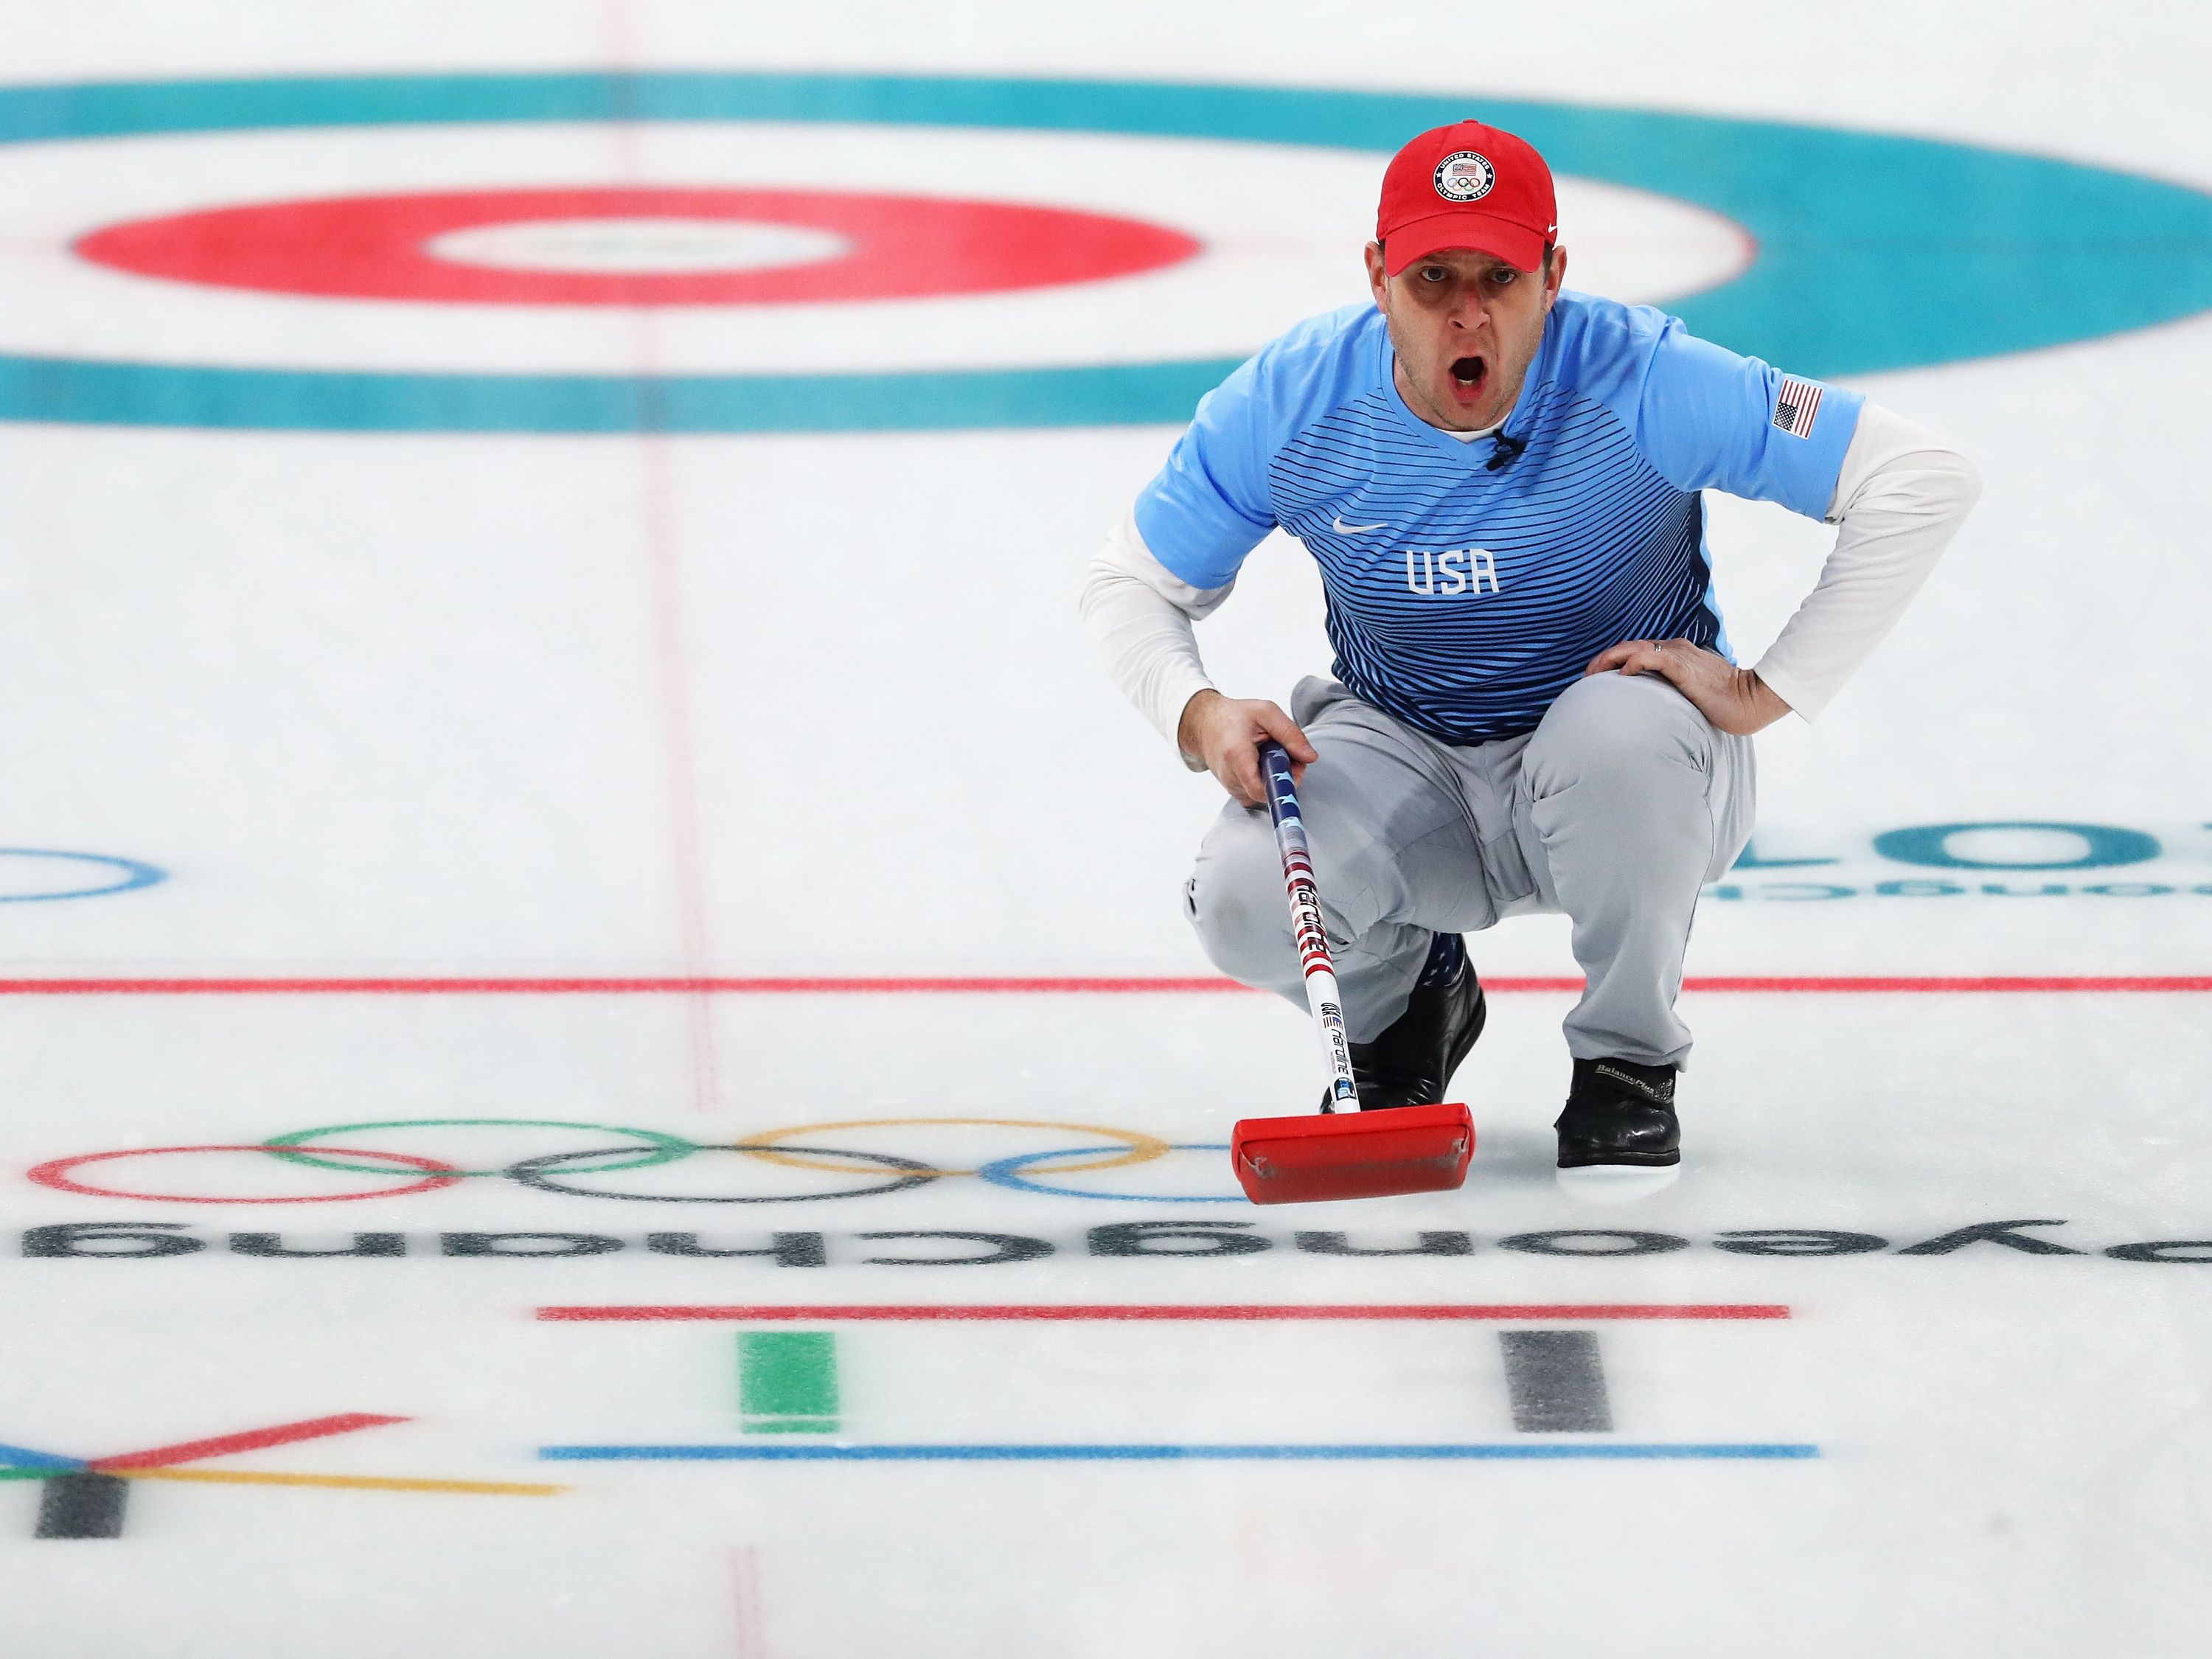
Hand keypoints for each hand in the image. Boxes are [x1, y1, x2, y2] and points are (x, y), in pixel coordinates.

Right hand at [1177, 689, 1318, 805]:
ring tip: (1268, 755)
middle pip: (1269, 791)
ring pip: (1266, 794)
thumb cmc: (1235, 716)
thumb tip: (1310, 757)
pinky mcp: (1234, 791)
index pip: (1263, 790)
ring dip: (1275, 777)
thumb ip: (1290, 734)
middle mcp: (1230, 777)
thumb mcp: (1266, 712)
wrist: (1205, 724)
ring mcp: (1230, 787)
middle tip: (1283, 752)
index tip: (1293, 766)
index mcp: (1237, 756)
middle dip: (1284, 775)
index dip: (1284, 782)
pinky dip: (1266, 781)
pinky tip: (1261, 764)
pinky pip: (1258, 794)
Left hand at [1583, 638, 1790, 734]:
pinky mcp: (1683, 666)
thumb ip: (1671, 691)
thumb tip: (1653, 708)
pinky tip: (1620, 674)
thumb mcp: (1690, 693)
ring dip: (1610, 658)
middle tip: (1586, 676)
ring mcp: (1679, 655)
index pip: (1636, 650)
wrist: (1749, 700)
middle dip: (1604, 659)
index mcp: (1676, 654)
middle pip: (1629, 646)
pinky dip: (1633, 662)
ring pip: (1635, 647)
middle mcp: (1675, 648)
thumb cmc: (1723, 702)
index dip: (1613, 660)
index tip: (1595, 677)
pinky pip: (1652, 657)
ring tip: (1593, 674)